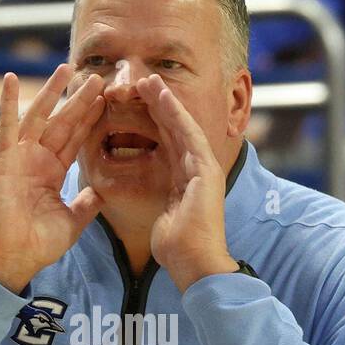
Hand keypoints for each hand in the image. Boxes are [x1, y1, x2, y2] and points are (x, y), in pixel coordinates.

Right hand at [0, 65, 105, 292]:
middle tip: (99, 78)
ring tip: (66, 69)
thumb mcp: (72, 222)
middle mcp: (37, 160)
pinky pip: (6, 127)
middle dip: (79, 101)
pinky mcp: (4, 161)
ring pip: (39, 118)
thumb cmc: (37, 245)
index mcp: (53, 173)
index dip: (90, 120)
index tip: (106, 101)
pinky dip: (8, 104)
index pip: (75, 139)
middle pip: (62, 123)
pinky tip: (11, 80)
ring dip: (52, 93)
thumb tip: (101, 193)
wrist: (13, 258)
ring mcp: (20, 158)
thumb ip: (86, 205)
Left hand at [136, 74, 237, 291]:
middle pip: (176, 130)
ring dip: (166, 102)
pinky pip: (188, 135)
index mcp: (187, 181)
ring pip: (182, 126)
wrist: (195, 263)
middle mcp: (198, 171)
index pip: (169, 143)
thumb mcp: (164, 220)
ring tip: (149, 80)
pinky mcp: (206, 170)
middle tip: (142, 81)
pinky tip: (162, 97)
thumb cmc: (178, 250)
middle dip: (159, 105)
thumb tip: (160, 211)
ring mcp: (204, 169)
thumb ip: (164, 207)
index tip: (139, 103)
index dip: (155, 121)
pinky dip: (176, 115)